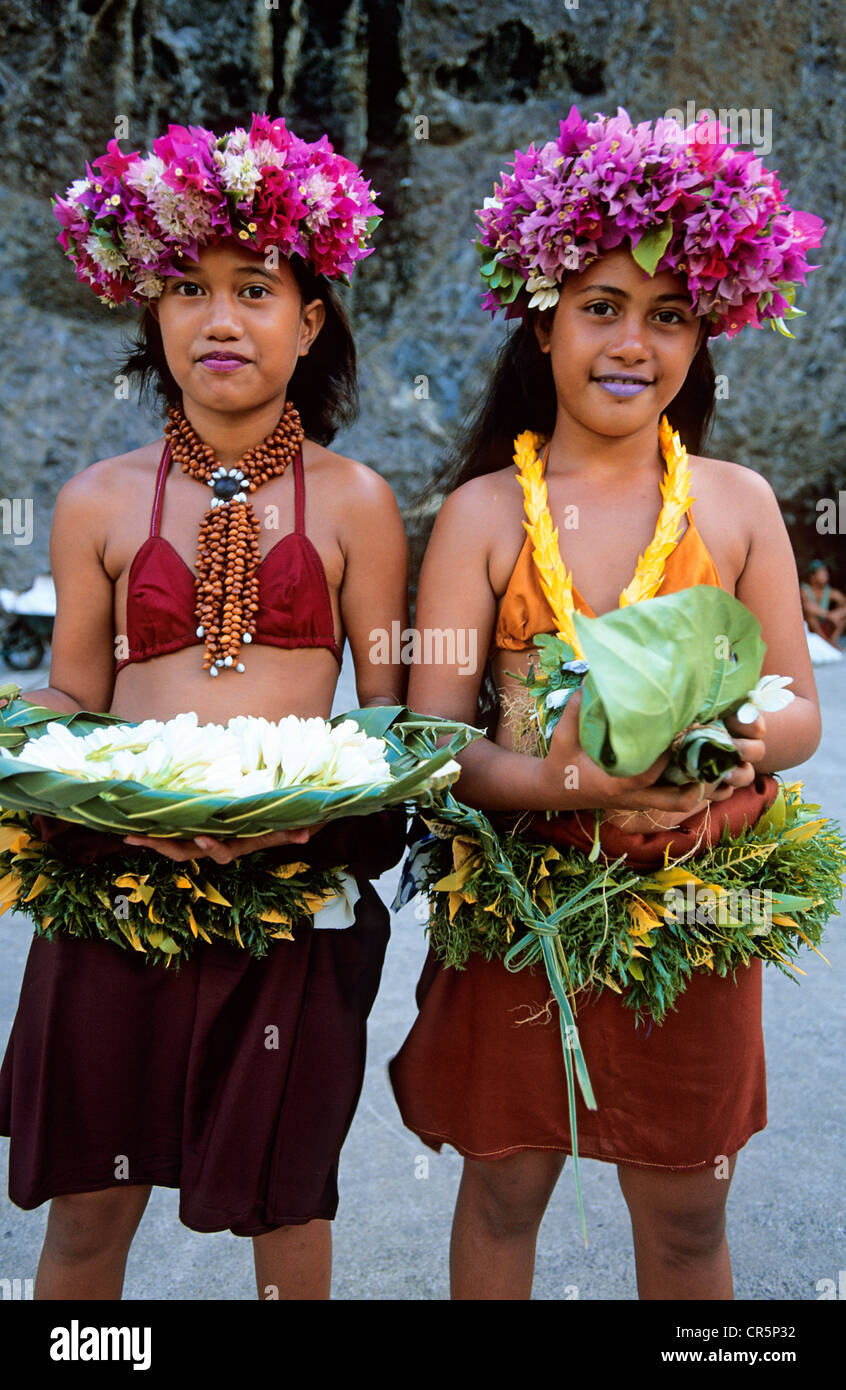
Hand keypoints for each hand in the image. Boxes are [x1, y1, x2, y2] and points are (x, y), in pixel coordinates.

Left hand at [123, 824, 324, 862]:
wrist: (280, 825)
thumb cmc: (284, 824)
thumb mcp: (288, 827)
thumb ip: (291, 832)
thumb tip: (306, 833)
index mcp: (236, 846)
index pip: (221, 853)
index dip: (211, 847)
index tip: (203, 835)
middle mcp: (217, 846)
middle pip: (186, 852)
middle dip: (161, 846)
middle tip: (137, 837)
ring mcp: (205, 838)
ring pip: (175, 845)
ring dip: (152, 841)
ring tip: (129, 835)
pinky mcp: (199, 828)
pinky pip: (175, 832)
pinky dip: (157, 829)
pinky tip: (137, 822)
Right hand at [541, 692, 764, 826]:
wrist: (554, 790)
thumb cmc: (560, 763)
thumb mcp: (564, 736)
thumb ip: (577, 710)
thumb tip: (594, 678)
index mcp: (614, 783)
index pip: (649, 773)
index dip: (670, 755)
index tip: (688, 731)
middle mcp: (631, 797)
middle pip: (675, 798)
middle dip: (700, 781)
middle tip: (718, 756)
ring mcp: (638, 802)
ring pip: (678, 803)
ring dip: (701, 789)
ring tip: (721, 765)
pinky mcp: (641, 800)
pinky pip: (673, 800)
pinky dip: (691, 788)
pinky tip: (706, 771)